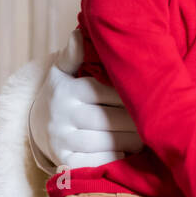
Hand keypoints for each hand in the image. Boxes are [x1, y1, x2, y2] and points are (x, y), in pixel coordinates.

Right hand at [27, 28, 141, 169]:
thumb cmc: (63, 95)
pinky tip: (130, 151)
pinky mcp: (67, 162)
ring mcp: (63, 141)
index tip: (153, 96)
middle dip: (139, 120)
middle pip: (114, 119)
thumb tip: (78, 34)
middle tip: (158, 118)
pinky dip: (120, 157)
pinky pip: (103, 162)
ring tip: (147, 134)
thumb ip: (74, 54)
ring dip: (135, 140)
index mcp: (67, 91)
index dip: (134, 95)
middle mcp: (62, 116)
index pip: (110, 92)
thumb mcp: (63, 72)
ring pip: (112, 142)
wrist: (36, 128)